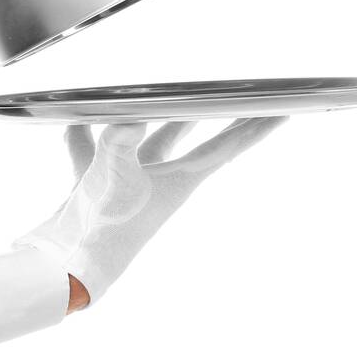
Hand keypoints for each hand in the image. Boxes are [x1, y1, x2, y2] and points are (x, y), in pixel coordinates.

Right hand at [14, 117, 289, 304]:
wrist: (70, 264)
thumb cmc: (105, 230)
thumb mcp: (116, 178)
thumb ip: (121, 143)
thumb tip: (129, 116)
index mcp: (181, 179)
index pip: (229, 145)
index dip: (257, 126)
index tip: (285, 108)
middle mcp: (162, 179)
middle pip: (197, 138)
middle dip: (216, 114)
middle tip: (237, 93)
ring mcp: (132, 182)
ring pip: (149, 139)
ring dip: (155, 118)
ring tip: (162, 95)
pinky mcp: (101, 185)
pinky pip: (96, 149)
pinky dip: (85, 134)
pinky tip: (74, 118)